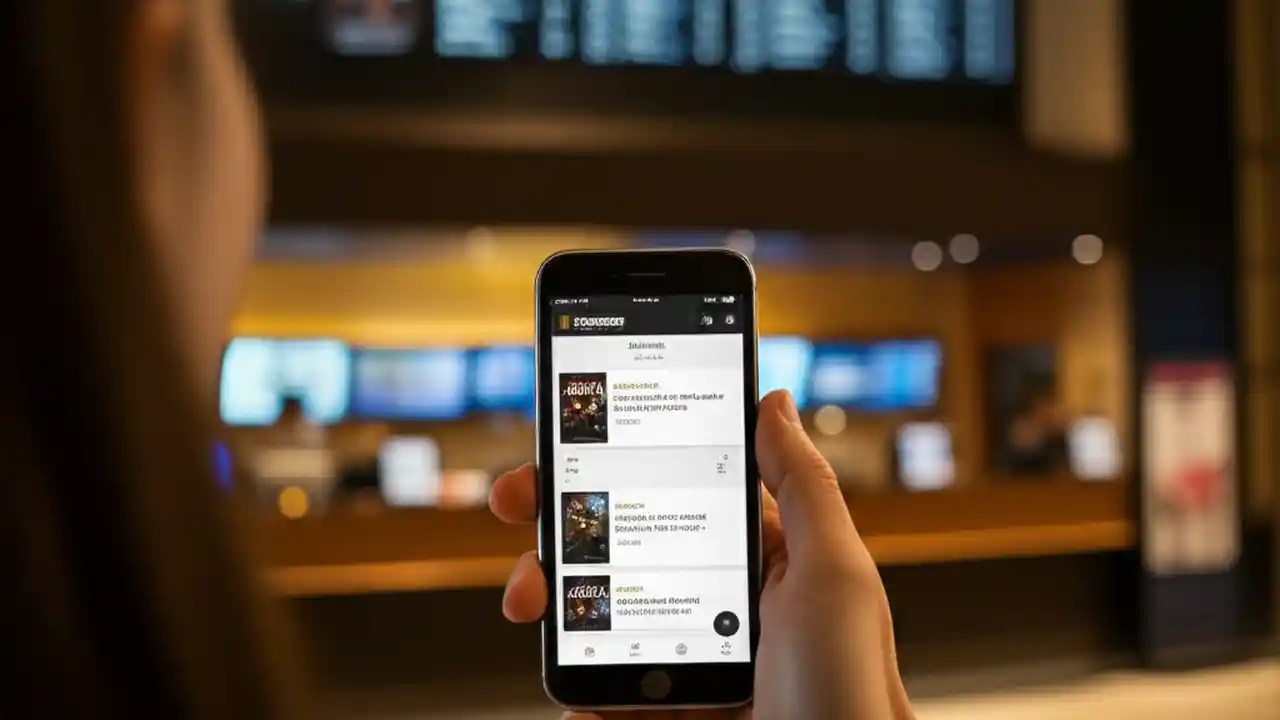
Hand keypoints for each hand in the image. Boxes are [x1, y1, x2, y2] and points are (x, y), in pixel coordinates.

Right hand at [489, 391, 912, 719]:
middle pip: (616, 553)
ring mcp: (683, 667)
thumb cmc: (854, 692)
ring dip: (550, 609)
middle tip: (516, 518)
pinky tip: (574, 692)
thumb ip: (803, 486)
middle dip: (557, 536)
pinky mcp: (662, 718)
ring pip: (595, 621)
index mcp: (755, 562)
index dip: (607, 469)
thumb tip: (771, 401)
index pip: (668, 494)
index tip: (552, 456)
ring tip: (529, 606)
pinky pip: (598, 699)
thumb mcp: (836, 576)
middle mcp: (714, 608)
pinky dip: (574, 693)